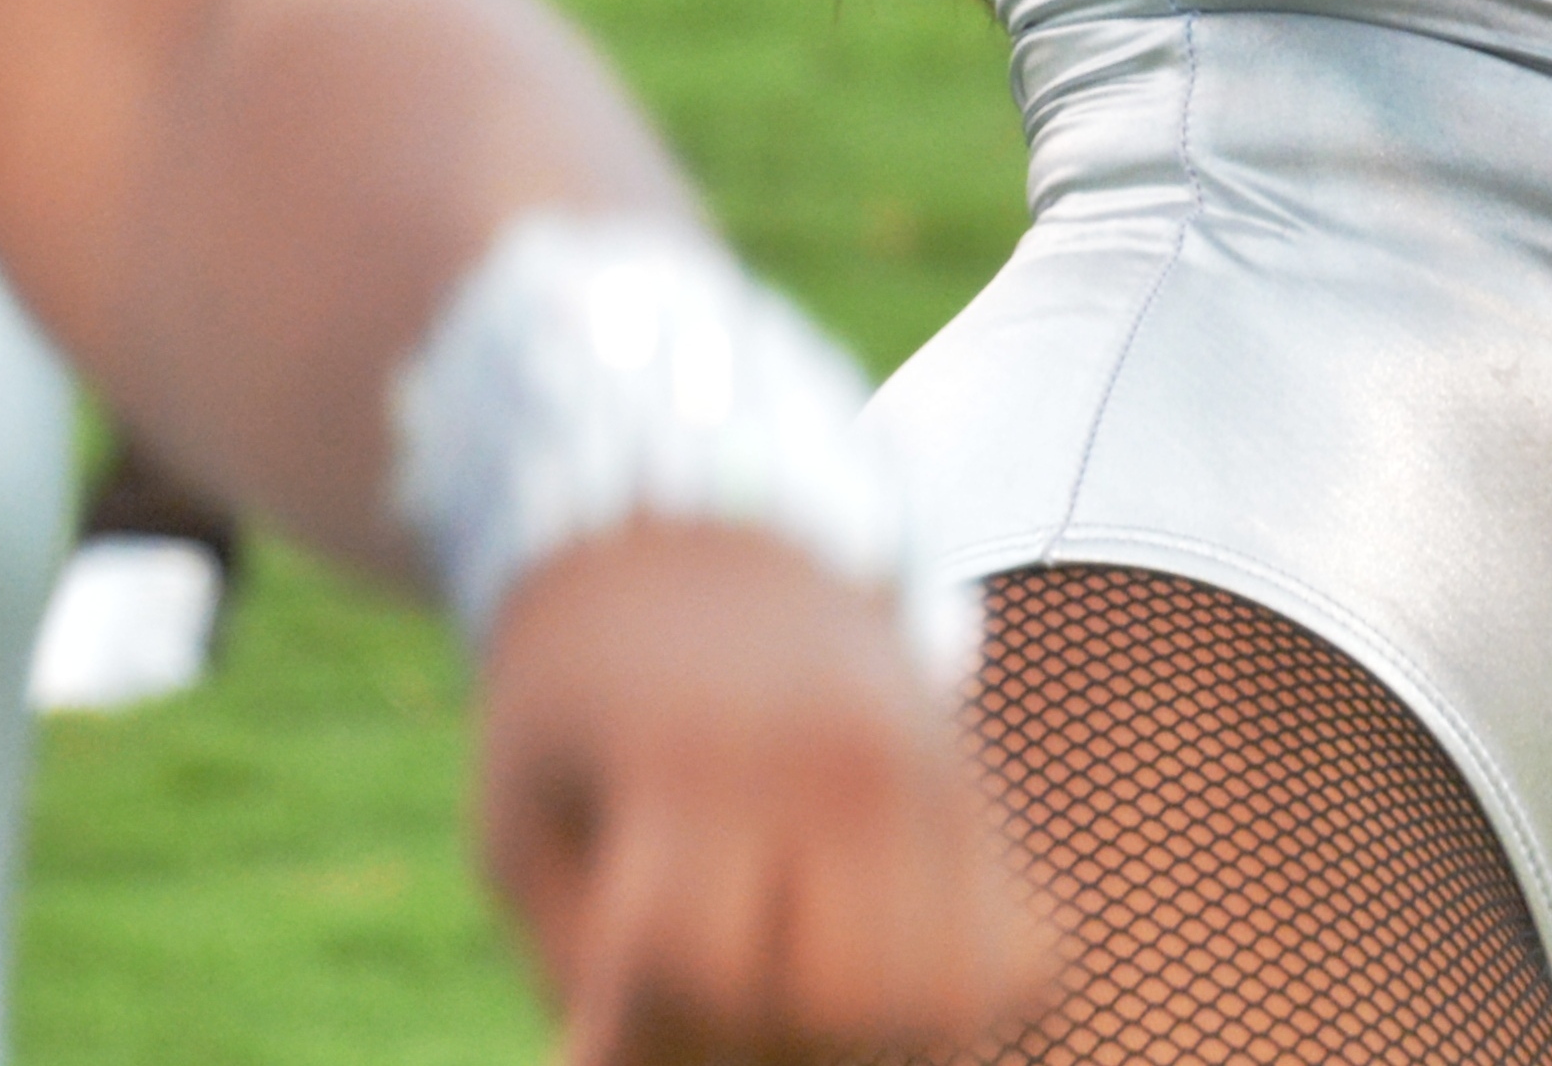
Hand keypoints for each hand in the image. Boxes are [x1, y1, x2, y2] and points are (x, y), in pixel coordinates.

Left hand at [479, 522, 1054, 1065]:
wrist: (691, 535)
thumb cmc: (580, 703)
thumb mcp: (529, 823)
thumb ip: (581, 970)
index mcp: (695, 758)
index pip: (695, 963)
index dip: (635, 1015)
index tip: (610, 973)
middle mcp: (835, 762)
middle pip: (840, 997)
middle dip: (761, 1036)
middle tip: (708, 990)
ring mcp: (927, 775)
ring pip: (952, 998)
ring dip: (865, 1035)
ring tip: (791, 986)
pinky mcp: (976, 792)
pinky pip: (1022, 956)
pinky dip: (955, 997)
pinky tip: (867, 966)